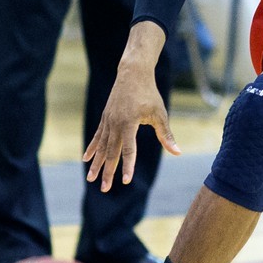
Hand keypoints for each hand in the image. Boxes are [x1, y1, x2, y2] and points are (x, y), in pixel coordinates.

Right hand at [83, 59, 179, 190]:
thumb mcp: (160, 114)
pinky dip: (92, 148)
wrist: (133, 74)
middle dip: (108, 171)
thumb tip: (177, 152)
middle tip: (104, 188)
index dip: (128, 166)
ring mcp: (108, 121)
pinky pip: (97, 136)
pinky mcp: (105, 118)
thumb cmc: (149, 94)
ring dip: (97, 164)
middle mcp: (115, 124)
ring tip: (90, 179)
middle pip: (111, 152)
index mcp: (129, 123)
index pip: (128, 150)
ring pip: (102, 147)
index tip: (125, 180)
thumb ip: (166, 135)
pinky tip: (86, 159)